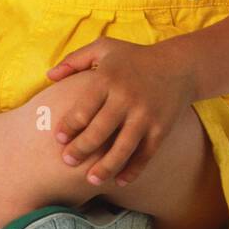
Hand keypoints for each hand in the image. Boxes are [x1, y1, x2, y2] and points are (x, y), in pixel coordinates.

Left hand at [45, 38, 195, 187]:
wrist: (179, 65)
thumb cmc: (134, 57)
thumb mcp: (104, 48)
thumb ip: (75, 60)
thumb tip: (49, 76)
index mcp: (108, 79)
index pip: (83, 109)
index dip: (69, 126)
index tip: (58, 138)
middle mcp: (127, 99)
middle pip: (99, 132)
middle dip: (80, 150)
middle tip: (67, 161)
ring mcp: (145, 116)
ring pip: (122, 149)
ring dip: (105, 168)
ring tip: (91, 180)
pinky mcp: (160, 129)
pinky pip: (145, 155)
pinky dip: (132, 170)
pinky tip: (119, 180)